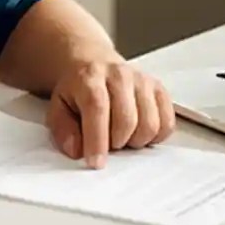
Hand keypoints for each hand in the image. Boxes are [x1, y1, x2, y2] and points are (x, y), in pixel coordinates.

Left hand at [46, 56, 176, 168]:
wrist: (92, 63)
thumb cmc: (77, 89)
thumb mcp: (58, 107)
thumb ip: (63, 130)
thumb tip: (77, 150)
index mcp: (90, 78)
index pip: (98, 108)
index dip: (97, 139)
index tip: (96, 162)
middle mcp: (119, 75)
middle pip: (127, 119)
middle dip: (117, 143)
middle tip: (107, 144)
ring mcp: (142, 80)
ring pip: (150, 123)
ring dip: (136, 141)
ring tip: (122, 136)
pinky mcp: (158, 88)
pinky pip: (167, 121)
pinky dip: (155, 136)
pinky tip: (139, 132)